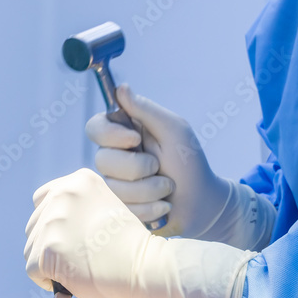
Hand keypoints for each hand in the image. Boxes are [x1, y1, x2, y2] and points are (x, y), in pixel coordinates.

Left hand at [24, 169, 257, 297]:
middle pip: (34, 226)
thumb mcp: (106, 208)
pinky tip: (70, 279)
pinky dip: (47, 280)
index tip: (65, 236)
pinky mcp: (47, 249)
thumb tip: (53, 228)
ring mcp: (53, 222)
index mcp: (78, 181)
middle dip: (48, 245)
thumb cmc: (130, 246)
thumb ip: (78, 209)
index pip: (42, 199)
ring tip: (78, 267)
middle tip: (76, 258)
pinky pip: (32, 269)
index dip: (50, 221)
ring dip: (47, 263)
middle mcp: (62, 196)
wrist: (144, 267)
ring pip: (31, 248)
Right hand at [87, 85, 273, 250]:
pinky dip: (150, 208)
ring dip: (149, 190)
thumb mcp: (173, 130)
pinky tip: (163, 206)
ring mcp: (116, 184)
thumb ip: (146, 110)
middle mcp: (115, 158)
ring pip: (114, 188)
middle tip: (160, 167)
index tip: (134, 139)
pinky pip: (124, 209)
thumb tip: (121, 88)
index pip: (95, 127)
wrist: (203, 203)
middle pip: (103, 160)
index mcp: (125, 134)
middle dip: (138, 167)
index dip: (109, 135)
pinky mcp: (121, 208)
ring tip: (167, 189)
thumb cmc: (190, 162)